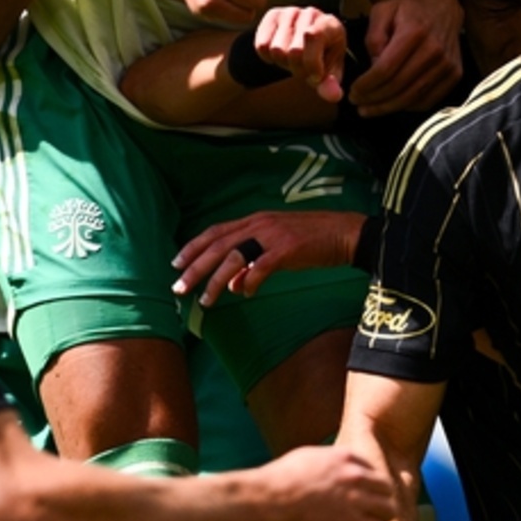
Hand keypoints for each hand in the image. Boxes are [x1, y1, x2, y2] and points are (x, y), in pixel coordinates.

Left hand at [174, 209, 363, 305]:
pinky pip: (261, 267)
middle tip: (179, 287)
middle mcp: (258, 224)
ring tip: (205, 300)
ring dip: (216, 280)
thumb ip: (253, 264)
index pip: (215, 232)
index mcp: (254, 220)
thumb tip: (234, 286)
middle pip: (217, 245)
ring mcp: (272, 236)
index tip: (177, 263)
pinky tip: (247, 294)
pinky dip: (250, 282)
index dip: (193, 247)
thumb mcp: (277, 250)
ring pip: (233, 257)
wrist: (343, 233)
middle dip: (195, 267)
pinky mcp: (287, 249)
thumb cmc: (311, 242)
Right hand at [250, 446, 401, 520]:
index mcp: (346, 456)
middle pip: (386, 489)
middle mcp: (355, 475)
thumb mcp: (307, 457)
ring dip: (376, 520)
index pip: (374, 471)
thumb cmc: (277, 480)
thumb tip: (333, 464)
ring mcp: (354, 498)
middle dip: (378, 502)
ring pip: (387, 511)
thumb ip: (328, 460)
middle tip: (364, 514)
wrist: (264, 500)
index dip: (368, 486)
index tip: (359, 497)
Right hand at [255, 5, 348, 100]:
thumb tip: (333, 95)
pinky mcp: (272, 16)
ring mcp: (290, 12)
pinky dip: (268, 58)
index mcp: (330, 25)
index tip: (316, 76)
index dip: (312, 64)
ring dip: (283, 63)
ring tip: (293, 60)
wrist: (309, 44)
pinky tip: (280, 55)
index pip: (313, 37)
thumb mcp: (330, 74)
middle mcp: (310, 14)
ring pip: (276, 49)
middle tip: (303, 69)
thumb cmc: (322, 59)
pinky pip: (261, 46)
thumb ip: (331, 85)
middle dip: (298, 69)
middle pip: (293, 51)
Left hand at [350, 0, 462, 114]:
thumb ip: (373, 37)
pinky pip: (429, 100)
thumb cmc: (408, 9)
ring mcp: (447, 64)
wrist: (442, 6)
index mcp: (414, 32)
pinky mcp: (454, 74)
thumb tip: (373, 67)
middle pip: (398, 86)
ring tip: (370, 109)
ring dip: (388, 107)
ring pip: (413, 97)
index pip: (386, 69)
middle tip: (358, 104)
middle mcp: (434, 49)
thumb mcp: (382, 10)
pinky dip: (408, 107)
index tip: (353, 92)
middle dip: (374, 99)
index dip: (367, 85)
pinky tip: (393, 104)